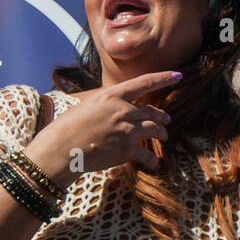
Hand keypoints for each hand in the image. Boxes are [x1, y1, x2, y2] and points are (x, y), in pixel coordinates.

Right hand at [25, 71, 180, 184]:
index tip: (177, 75)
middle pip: (151, 112)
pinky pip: (147, 154)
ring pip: (154, 129)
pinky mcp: (127, 150)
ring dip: (161, 134)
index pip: (144, 83)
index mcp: (111, 96)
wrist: (61, 149)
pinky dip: (152, 160)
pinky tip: (154, 163)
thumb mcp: (86, 106)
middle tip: (167, 120)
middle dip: (161, 117)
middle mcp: (122, 110)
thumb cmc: (66, 128)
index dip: (163, 78)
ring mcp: (127, 130)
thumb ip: (104, 105)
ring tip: (164, 137)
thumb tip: (112, 108)